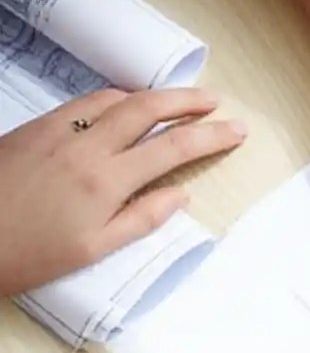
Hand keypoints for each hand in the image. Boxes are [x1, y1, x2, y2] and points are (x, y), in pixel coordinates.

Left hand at [0, 88, 245, 296]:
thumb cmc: (28, 255)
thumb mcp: (92, 250)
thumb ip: (141, 219)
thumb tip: (178, 195)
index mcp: (106, 181)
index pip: (172, 148)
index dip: (211, 136)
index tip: (237, 131)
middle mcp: (86, 147)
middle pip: (147, 108)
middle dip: (187, 101)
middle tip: (214, 103)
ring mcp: (57, 132)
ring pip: (114, 98)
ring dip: (151, 96)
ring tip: (175, 103)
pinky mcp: (34, 129)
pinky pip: (84, 103)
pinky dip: (114, 99)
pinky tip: (120, 109)